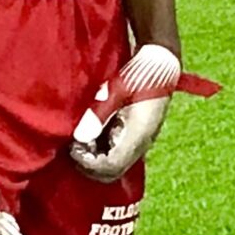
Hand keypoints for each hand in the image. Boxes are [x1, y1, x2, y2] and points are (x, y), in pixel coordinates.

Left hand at [71, 44, 218, 181]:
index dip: (88, 163)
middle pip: (113, 172)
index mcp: (139, 134)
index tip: (73, 147)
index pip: (112, 166)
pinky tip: (92, 135)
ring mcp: (142, 140)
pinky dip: (101, 151)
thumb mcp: (116, 91)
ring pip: (115, 165)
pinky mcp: (138, 135)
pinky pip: (117, 153)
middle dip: (89, 165)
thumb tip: (80, 139)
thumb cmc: (138, 73)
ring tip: (81, 139)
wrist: (161, 62)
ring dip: (94, 158)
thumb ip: (99, 114)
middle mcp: (143, 143)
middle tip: (74, 146)